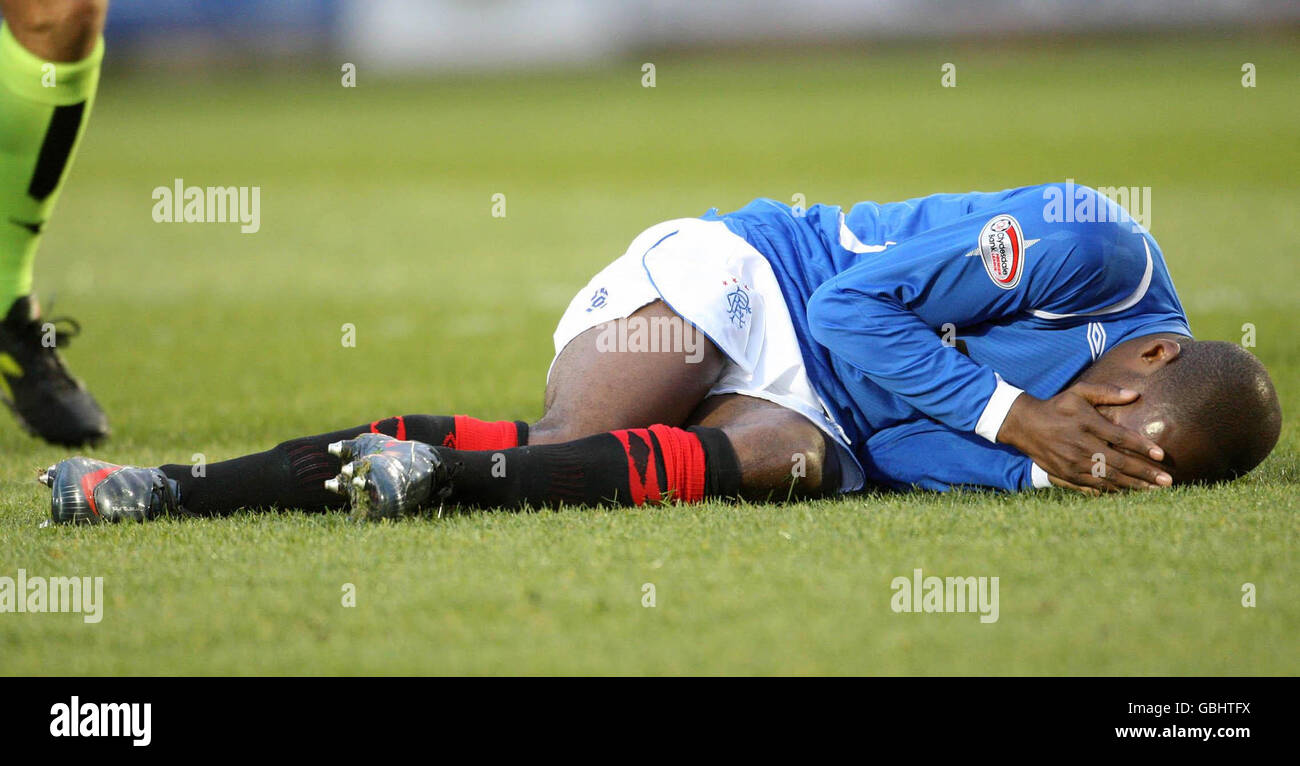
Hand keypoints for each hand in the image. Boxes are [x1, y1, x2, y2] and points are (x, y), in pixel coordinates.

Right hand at [997, 382, 1171, 492]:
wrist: (1025, 425)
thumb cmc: (1057, 406)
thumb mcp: (1079, 392)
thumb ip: (1106, 392)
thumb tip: (1135, 394)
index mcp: (1087, 424)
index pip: (1120, 438)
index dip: (1142, 447)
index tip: (1161, 455)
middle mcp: (1081, 445)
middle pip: (1119, 463)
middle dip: (1145, 473)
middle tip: (1168, 481)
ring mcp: (1073, 463)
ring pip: (1108, 478)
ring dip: (1133, 486)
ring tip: (1154, 491)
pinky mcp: (1066, 474)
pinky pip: (1093, 486)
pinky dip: (1112, 491)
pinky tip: (1128, 493)